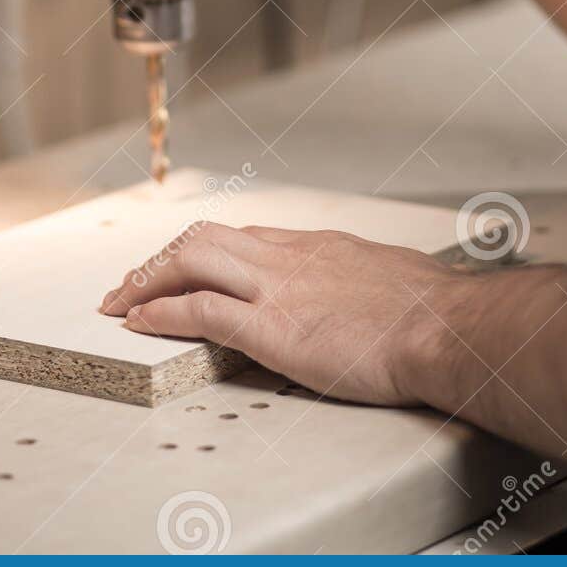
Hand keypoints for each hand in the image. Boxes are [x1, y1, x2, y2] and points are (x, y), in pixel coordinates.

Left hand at [99, 220, 468, 406]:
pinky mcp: (271, 327)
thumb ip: (366, 280)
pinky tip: (140, 323)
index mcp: (318, 246)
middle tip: (134, 283)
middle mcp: (289, 257)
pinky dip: (161, 312)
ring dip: (148, 281)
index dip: (205, 253)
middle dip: (163, 260)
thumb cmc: (433, 310)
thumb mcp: (394, 276)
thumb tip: (371, 291)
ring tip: (121, 301)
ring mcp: (277, 288)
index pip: (244, 239)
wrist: (445, 326)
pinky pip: (200, 310)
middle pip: (206, 238)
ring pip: (191, 261)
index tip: (184, 268)